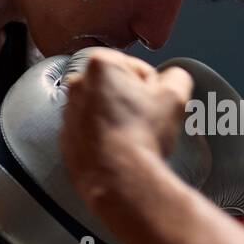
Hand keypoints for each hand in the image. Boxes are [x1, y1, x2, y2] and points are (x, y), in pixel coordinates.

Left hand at [60, 48, 193, 201]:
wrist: (119, 178)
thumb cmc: (142, 135)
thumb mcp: (175, 96)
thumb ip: (177, 76)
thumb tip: (173, 79)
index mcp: (100, 64)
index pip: (139, 69)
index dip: (154, 88)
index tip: (156, 105)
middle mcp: (77, 85)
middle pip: (118, 88)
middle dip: (133, 101)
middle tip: (147, 121)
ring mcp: (68, 113)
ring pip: (103, 110)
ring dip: (119, 120)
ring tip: (134, 138)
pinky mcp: (66, 140)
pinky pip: (91, 133)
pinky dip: (104, 139)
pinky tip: (120, 150)